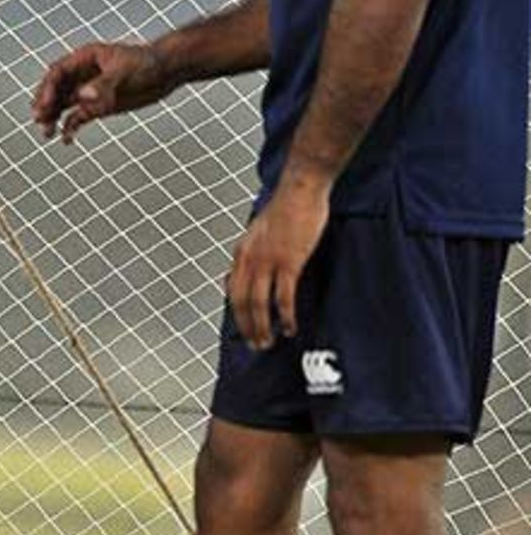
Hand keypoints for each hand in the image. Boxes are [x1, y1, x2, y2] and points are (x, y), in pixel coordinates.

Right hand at [32, 40, 172, 143]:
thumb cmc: (147, 63)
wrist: (166, 73)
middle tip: (39, 120)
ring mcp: (89, 90)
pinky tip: (67, 139)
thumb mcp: (125, 73)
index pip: (58, 73)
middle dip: (45, 104)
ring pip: (63, 104)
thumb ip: (104, 84)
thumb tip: (83, 96)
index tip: (45, 106)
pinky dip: (70, 127)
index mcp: (85, 58)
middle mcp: (83, 74)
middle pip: (55, 89)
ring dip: (53, 117)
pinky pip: (78, 117)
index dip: (48, 89)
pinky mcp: (98, 105)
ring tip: (46, 133)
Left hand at [226, 175, 329, 349]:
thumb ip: (255, 249)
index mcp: (242, 250)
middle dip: (247, 327)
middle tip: (256, 344)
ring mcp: (268, 261)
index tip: (245, 328)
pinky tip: (290, 327)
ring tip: (269, 342)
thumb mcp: (260, 229)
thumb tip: (251, 267)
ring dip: (263, 327)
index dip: (238, 313)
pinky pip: (283, 297)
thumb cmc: (287, 207)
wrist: (300, 190)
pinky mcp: (288, 262)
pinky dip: (285, 316)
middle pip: (242, 302)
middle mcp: (249, 258)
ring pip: (259, 304)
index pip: (233, 289)